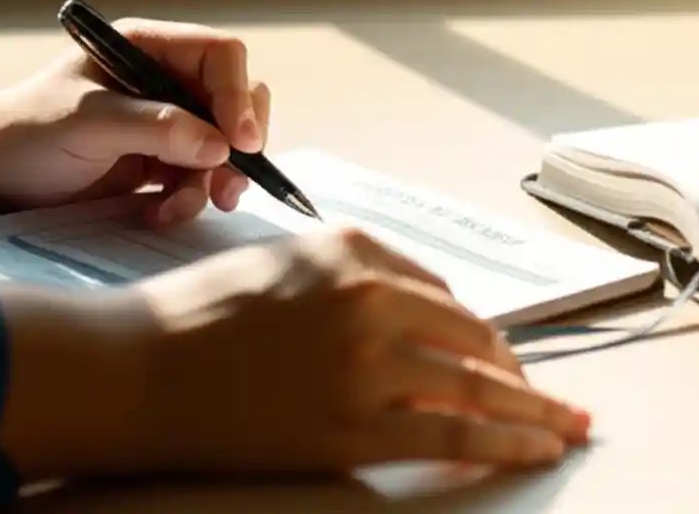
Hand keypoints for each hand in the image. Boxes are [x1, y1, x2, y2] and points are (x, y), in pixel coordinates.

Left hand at [0, 18, 269, 224]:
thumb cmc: (25, 133)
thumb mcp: (88, 123)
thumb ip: (156, 128)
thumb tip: (222, 145)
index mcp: (148, 47)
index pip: (221, 56)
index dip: (238, 95)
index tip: (240, 142)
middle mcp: (165, 78)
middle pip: (236, 98)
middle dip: (237, 143)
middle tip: (230, 184)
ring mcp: (167, 120)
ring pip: (225, 143)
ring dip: (217, 179)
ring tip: (187, 206)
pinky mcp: (162, 160)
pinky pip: (203, 175)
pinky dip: (192, 197)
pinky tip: (159, 212)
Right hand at [0, 228, 590, 479]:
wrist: (133, 367)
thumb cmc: (195, 315)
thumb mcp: (282, 266)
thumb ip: (352, 281)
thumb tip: (416, 316)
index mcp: (354, 251)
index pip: (444, 295)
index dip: (479, 334)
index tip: (499, 356)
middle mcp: (371, 298)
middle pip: (474, 338)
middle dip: (516, 372)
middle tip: (545, 397)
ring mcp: (366, 363)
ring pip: (479, 387)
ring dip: (534, 411)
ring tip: (566, 428)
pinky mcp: (352, 426)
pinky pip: (453, 435)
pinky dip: (507, 442)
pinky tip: (537, 448)